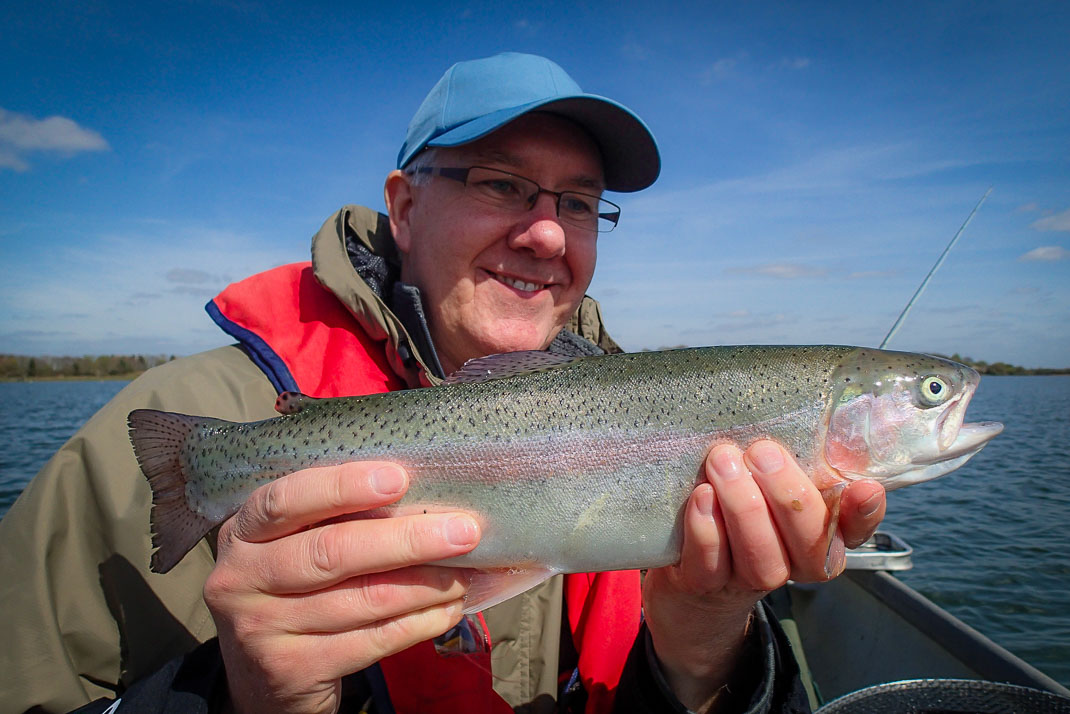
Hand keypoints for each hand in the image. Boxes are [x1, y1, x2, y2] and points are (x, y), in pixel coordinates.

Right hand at [203, 462, 480, 713]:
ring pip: (364, 599)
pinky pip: (373, 640)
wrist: (261, 676)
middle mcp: (242, 577)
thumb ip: (337, 517)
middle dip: (407, 539)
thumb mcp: (293, 544)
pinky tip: (448, 609)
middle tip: (464, 531)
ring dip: (427, 584)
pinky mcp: (292, 670)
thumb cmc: (294, 586)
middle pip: (333, 552)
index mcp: (244, 530)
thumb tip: (425, 490)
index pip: (287, 500)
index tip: (398, 479)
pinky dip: (420, 622)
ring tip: (468, 572)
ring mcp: (262, 628)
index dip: (343, 487)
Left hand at [642, 441, 885, 711]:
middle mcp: (795, 564)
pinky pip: (711, 564)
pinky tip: (701, 495)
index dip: (865, 512)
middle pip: (809, 544)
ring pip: (761, 558)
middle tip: (762, 452)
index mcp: (824, 534)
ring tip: (723, 461)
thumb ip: (806, 459)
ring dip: (743, 507)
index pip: (856, 529)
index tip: (864, 486)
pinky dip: (707, 529)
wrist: (695, 562)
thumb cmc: (746, 501)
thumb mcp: (775, 478)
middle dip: (787, 496)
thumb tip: (832, 432)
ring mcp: (750, 579)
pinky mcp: (706, 585)